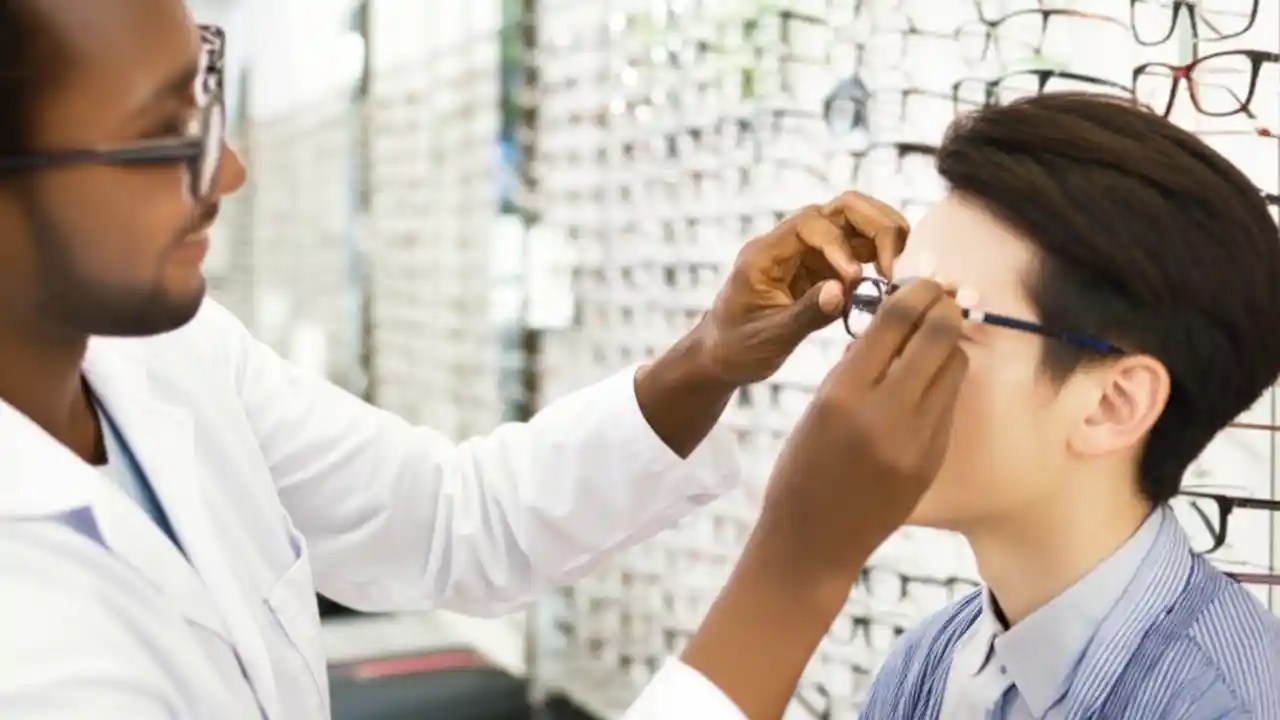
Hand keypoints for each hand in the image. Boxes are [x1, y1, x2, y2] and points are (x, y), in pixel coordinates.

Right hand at [676, 280, 966, 719]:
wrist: (811, 541)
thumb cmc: (802, 467)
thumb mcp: (818, 406)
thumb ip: (858, 366)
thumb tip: (897, 319)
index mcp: (843, 394)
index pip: (896, 320)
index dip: (916, 291)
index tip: (922, 279)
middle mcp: (884, 415)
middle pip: (938, 335)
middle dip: (944, 307)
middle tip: (941, 295)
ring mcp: (915, 442)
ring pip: (953, 367)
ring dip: (948, 343)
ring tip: (936, 334)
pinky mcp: (932, 461)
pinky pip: (948, 404)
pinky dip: (942, 381)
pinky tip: (929, 377)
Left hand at [691, 192, 909, 386]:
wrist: (723, 354)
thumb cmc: (737, 347)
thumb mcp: (768, 338)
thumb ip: (804, 315)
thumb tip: (842, 291)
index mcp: (765, 253)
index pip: (809, 224)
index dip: (838, 244)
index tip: (854, 279)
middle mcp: (789, 244)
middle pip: (842, 208)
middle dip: (876, 228)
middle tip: (894, 266)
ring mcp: (809, 252)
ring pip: (855, 223)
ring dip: (884, 238)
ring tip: (897, 272)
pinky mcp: (823, 267)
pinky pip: (858, 249)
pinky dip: (879, 258)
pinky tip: (889, 283)